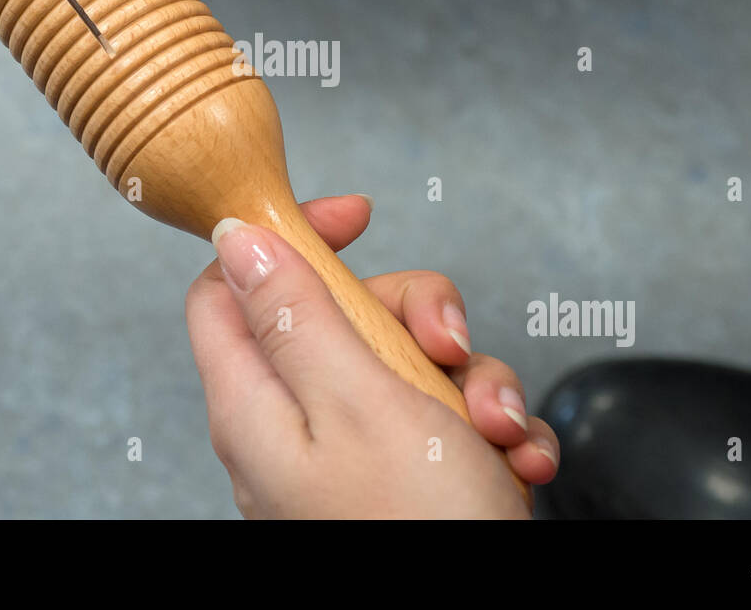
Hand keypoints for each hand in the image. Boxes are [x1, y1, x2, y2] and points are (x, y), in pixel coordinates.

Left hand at [185, 193, 557, 518]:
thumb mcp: (358, 399)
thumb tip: (238, 236)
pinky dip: (491, 430)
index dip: (288, 236)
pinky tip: (516, 460)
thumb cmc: (417, 530)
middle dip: (418, 316)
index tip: (357, 219)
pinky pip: (448, 418)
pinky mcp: (412, 481)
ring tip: (497, 433)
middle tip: (449, 347)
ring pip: (411, 362)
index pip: (233, 285)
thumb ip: (297, 312)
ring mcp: (358, 455)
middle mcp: (300, 425)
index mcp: (258, 401)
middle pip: (344, 314)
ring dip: (474, 382)